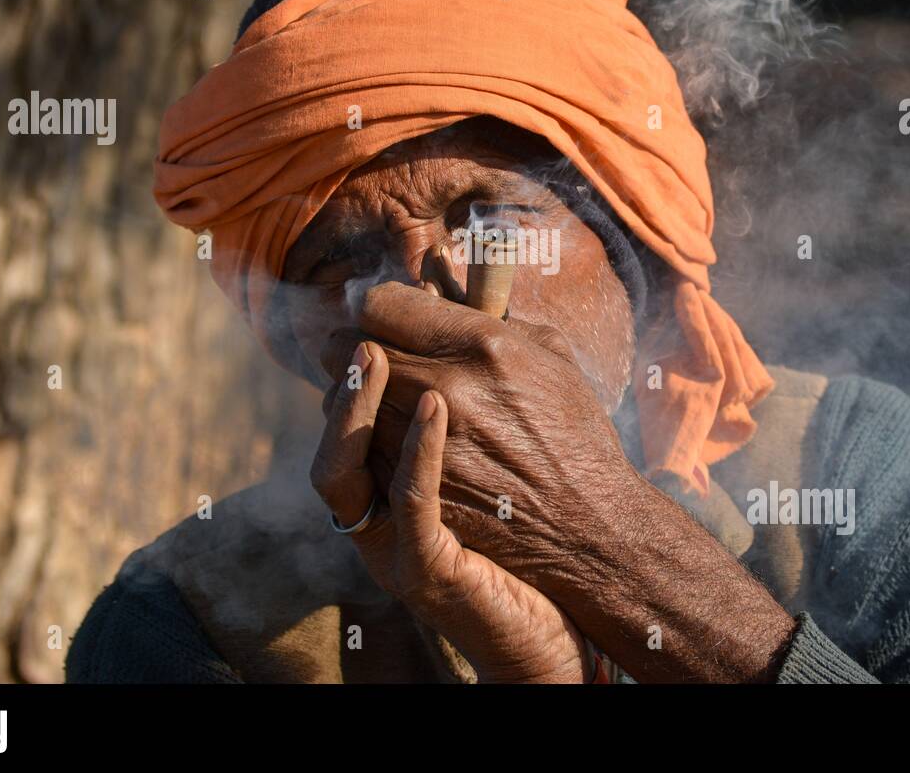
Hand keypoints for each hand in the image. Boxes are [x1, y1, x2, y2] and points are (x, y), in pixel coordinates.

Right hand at [310, 340, 587, 682]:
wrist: (579, 599)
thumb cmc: (538, 521)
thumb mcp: (494, 450)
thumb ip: (468, 400)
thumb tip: (475, 318)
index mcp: (386, 481)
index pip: (343, 413)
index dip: (349, 361)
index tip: (371, 310)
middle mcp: (375, 513)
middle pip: (330, 434)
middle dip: (342, 375)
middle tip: (362, 324)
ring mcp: (392, 544)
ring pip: (340, 472)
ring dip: (355, 407)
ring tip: (374, 353)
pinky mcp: (424, 568)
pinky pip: (407, 505)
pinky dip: (415, 452)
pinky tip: (436, 406)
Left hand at [322, 281, 796, 682]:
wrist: (589, 524)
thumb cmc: (574, 433)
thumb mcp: (549, 354)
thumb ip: (486, 318)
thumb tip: (433, 294)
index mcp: (482, 345)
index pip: (379, 304)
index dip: (375, 306)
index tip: (382, 315)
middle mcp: (446, 388)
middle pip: (351, 349)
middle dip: (359, 348)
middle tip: (372, 354)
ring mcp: (423, 444)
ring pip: (343, 402)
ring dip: (359, 398)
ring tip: (387, 401)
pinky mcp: (412, 489)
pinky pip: (356, 452)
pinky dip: (367, 443)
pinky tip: (393, 443)